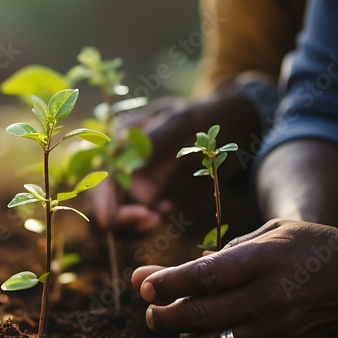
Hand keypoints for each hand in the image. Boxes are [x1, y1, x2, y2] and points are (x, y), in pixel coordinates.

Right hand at [92, 93, 259, 231]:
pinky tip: (166, 208)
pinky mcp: (148, 187)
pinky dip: (145, 218)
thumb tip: (127, 166)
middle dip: (122, 217)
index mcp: (121, 140)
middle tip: (153, 221)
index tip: (142, 214)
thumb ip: (154, 140)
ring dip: (133, 221)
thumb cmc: (207, 116)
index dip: (110, 203)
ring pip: (117, 210)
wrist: (235, 122)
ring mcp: (134, 175)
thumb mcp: (182, 122)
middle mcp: (121, 160)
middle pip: (103, 199)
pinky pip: (136, 211)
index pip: (102, 178)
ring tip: (159, 218)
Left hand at [132, 219, 337, 337]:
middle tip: (151, 311)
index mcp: (266, 260)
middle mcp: (271, 298)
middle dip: (161, 315)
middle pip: (197, 315)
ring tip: (180, 325)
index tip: (143, 286)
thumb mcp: (271, 234)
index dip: (164, 284)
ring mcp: (280, 333)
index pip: (201, 277)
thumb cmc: (315, 249)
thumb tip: (153, 275)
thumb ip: (215, 255)